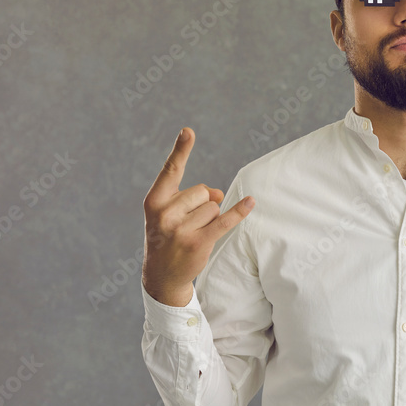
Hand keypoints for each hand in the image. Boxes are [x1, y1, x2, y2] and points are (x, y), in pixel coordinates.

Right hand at [142, 127, 254, 306]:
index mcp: (154, 202)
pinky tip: (251, 203)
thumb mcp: (170, 213)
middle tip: (188, 224)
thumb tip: (218, 193)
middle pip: (202, 191)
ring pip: (213, 206)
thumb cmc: (167, 236)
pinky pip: (224, 220)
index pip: (171, 171)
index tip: (189, 130)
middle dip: (202, 204)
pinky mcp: (198, 243)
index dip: (181, 150)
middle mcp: (165, 214)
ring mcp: (180, 230)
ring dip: (210, 218)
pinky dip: (239, 212)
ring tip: (193, 234)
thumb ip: (191, 196)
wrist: (161, 275)